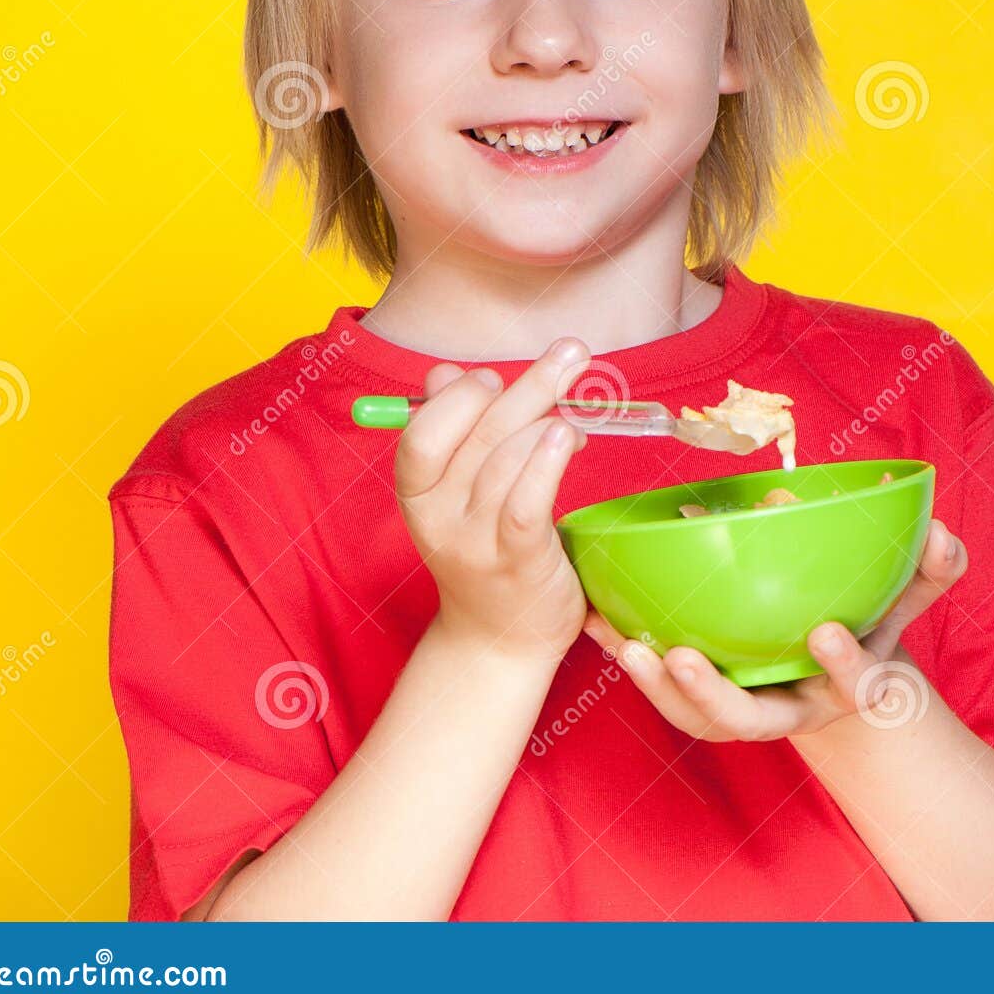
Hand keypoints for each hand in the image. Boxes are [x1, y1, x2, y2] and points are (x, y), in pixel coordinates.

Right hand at [395, 337, 592, 663]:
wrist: (499, 640)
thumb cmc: (485, 550)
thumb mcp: (455, 492)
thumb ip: (451, 430)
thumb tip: (443, 373)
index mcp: (417, 494)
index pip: (422, 432)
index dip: (460, 397)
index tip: (495, 377)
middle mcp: (438, 518)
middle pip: (477, 435)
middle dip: (529, 386)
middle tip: (572, 353)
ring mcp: (476, 543)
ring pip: (504, 462)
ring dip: (545, 421)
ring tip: (576, 413)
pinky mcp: (519, 562)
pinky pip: (526, 505)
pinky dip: (545, 464)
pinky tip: (568, 437)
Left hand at [584, 518, 968, 741]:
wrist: (829, 675)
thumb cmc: (866, 626)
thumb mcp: (902, 600)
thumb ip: (928, 571)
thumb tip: (945, 532)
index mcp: (845, 688)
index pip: (853, 686)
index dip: (844, 664)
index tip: (826, 631)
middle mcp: (790, 711)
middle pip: (749, 721)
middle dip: (713, 697)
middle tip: (684, 659)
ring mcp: (743, 712)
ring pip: (695, 716)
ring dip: (657, 685)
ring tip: (627, 645)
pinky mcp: (704, 702)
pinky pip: (664, 689)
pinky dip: (632, 658)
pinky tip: (600, 619)